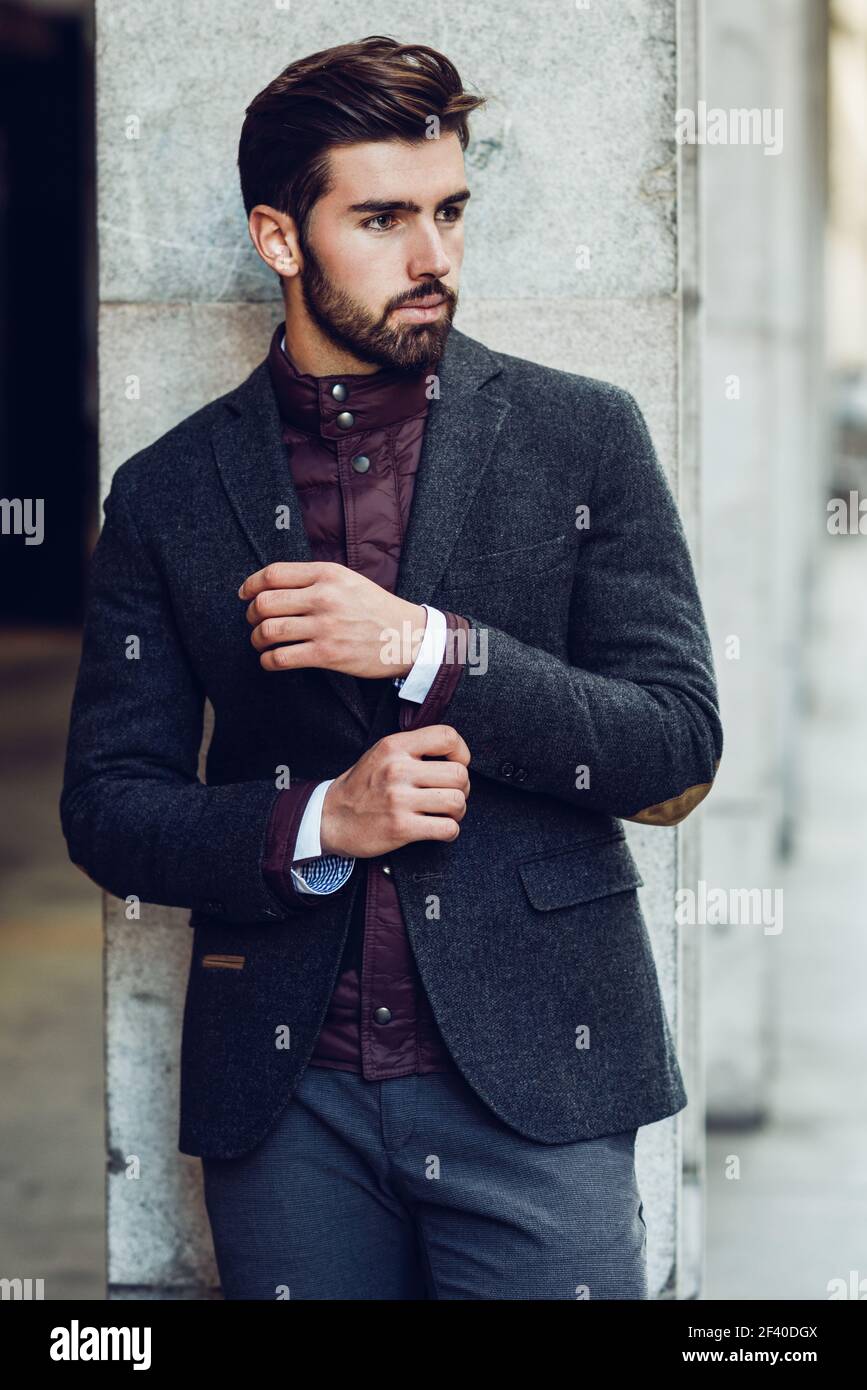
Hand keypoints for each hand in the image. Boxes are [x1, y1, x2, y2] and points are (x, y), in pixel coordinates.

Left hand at [239, 561, 426, 679]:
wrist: (407, 636)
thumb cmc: (376, 608)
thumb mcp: (348, 580)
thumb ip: (314, 578)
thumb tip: (273, 585)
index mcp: (327, 574)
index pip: (273, 574)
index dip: (251, 585)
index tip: (245, 595)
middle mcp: (324, 597)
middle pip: (265, 602)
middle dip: (252, 615)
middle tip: (255, 622)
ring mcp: (325, 627)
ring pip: (268, 630)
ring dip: (257, 639)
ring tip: (261, 642)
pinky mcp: (327, 655)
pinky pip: (281, 658)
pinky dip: (268, 661)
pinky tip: (271, 660)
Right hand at [320, 725, 470, 858]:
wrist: (331, 818)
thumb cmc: (363, 786)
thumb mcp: (382, 753)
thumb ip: (414, 748)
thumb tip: (455, 753)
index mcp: (395, 746)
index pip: (447, 737)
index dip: (461, 752)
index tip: (455, 764)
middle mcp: (397, 769)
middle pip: (459, 774)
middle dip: (462, 788)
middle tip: (450, 794)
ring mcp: (398, 799)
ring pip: (457, 801)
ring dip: (458, 811)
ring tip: (444, 812)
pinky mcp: (401, 827)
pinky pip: (447, 828)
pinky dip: (450, 831)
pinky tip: (438, 828)